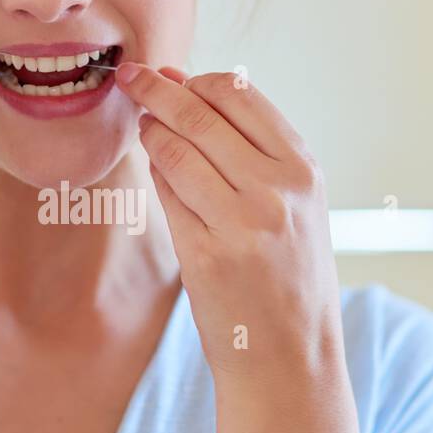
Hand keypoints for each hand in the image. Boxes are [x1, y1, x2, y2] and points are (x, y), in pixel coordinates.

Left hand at [116, 62, 348, 401]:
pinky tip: (154, 168)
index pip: (241, 96)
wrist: (292, 358)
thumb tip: (191, 91)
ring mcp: (242, 222)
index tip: (170, 74)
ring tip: (142, 124)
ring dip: (151, 130)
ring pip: (176, 150)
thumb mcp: (298, 207)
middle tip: (129, 76)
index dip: (196, 79)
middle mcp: (277, 190)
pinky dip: (155, 174)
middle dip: (156, 89)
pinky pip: (166, 194)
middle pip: (201, 115)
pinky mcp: (205, 254)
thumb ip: (256, 154)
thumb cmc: (289, 279)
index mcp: (304, 171)